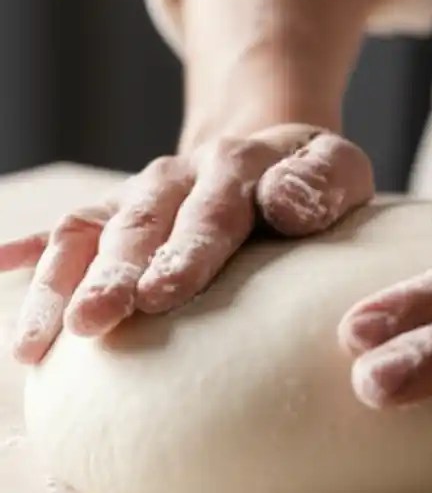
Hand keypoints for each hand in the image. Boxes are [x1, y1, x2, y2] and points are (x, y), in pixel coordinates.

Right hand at [0, 124, 373, 362]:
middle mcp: (177, 178)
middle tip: (92, 325)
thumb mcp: (339, 170)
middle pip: (139, 228)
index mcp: (238, 168)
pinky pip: (65, 227)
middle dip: (111, 277)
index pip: (211, 216)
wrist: (268, 147)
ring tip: (34, 345)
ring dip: (58, 285)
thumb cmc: (317, 181)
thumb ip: (321, 184)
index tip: (160, 296)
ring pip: (86, 233)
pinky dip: (24, 248)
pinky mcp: (114, 212)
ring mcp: (138, 196)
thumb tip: (283, 205)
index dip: (185, 255)